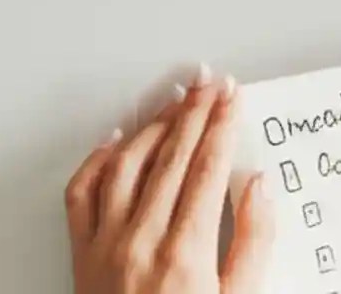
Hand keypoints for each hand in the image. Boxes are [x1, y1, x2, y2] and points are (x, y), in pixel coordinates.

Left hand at [64, 71, 274, 293]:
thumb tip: (259, 186)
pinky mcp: (81, 257)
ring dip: (153, 126)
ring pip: (126, 164)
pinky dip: (99, 161)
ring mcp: (104, 247)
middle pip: (170, 156)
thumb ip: (253, 242)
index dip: (223, 124)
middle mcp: (140, 242)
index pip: (207, 167)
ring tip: (174, 102)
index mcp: (185, 254)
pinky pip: (81, 194)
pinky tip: (115, 141)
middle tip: (210, 84)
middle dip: (194, 112)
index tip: (233, 97)